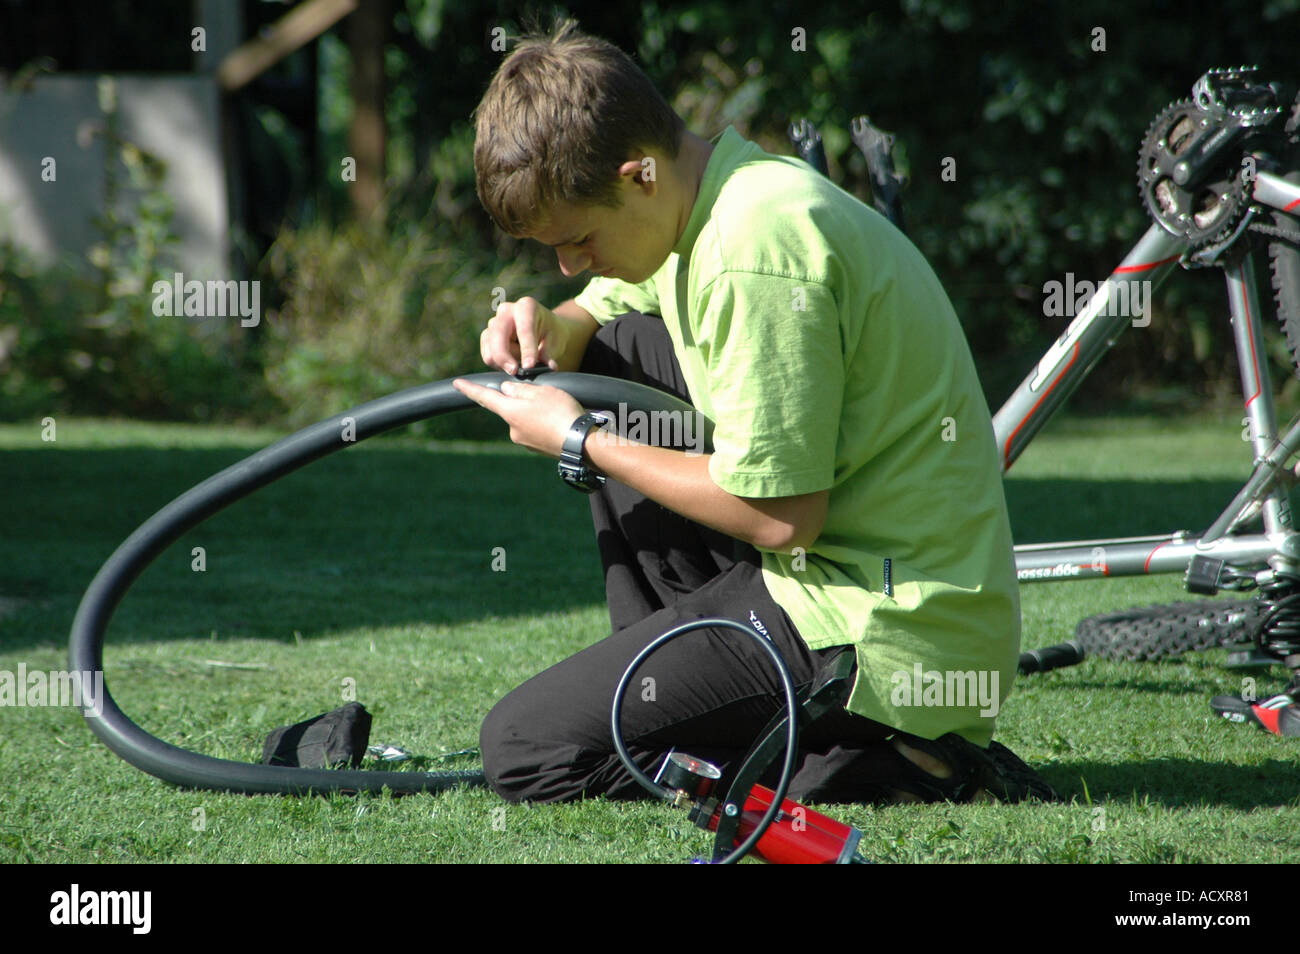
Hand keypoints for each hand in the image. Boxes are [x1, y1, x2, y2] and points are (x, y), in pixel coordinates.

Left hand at [451, 377, 584, 457]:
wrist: (580, 443)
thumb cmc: (561, 412)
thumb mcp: (542, 391)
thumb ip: (520, 388)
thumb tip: (507, 389)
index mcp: (510, 412)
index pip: (485, 398)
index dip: (470, 390)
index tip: (457, 384)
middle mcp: (512, 429)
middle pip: (512, 408)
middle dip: (524, 400)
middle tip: (547, 397)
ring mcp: (524, 440)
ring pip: (525, 418)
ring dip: (537, 412)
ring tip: (558, 410)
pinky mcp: (536, 447)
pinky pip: (536, 429)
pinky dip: (544, 423)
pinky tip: (559, 421)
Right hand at [480, 296, 569, 374]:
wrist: (543, 331)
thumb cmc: (550, 334)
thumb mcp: (554, 342)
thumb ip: (548, 354)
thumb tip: (549, 366)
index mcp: (526, 307)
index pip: (524, 329)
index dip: (526, 349)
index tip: (529, 366)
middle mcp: (506, 311)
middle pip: (498, 335)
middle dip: (505, 356)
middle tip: (515, 372)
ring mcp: (494, 323)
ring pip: (490, 348)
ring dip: (504, 362)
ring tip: (520, 365)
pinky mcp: (487, 336)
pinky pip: (487, 355)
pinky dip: (498, 365)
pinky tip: (512, 365)